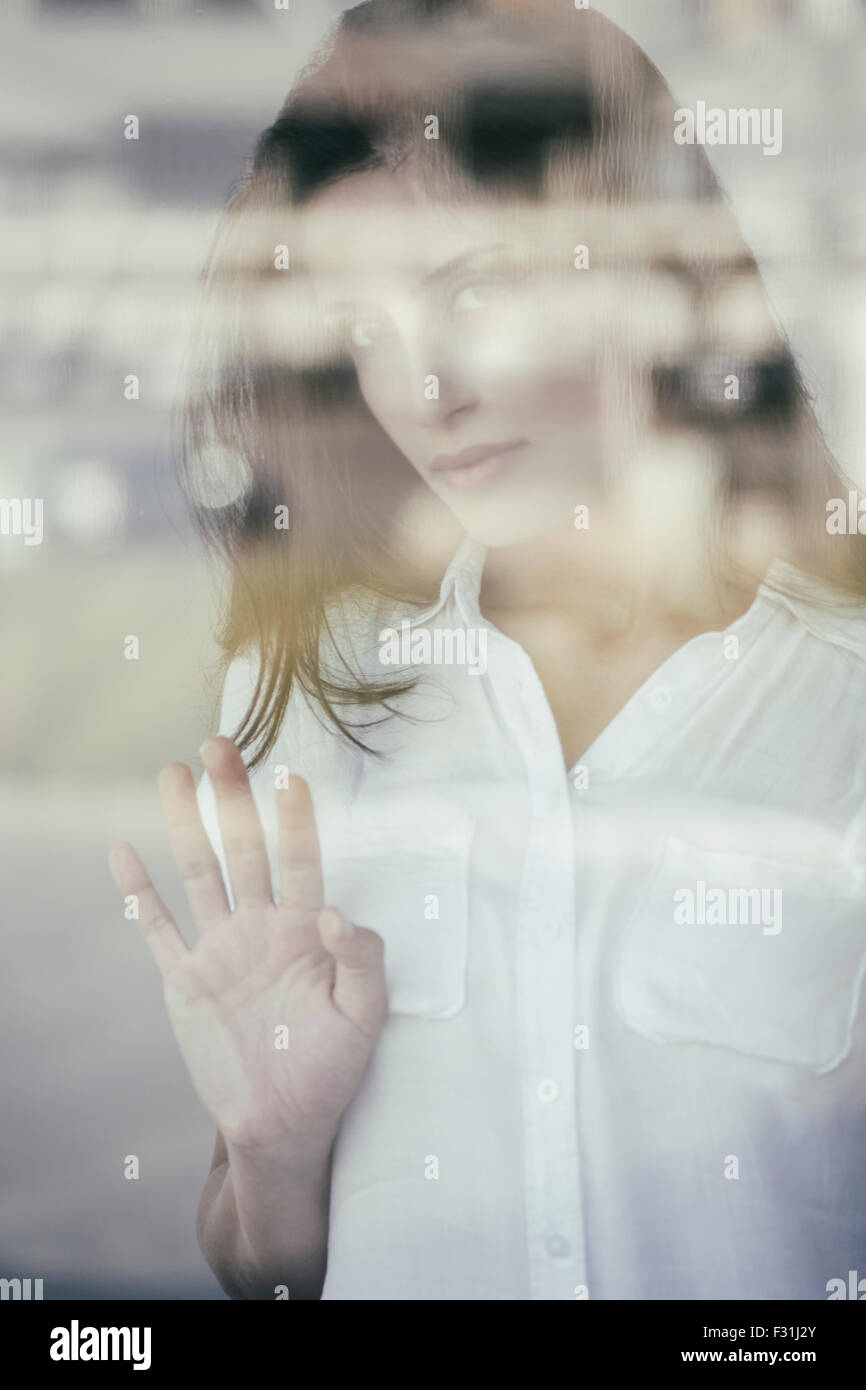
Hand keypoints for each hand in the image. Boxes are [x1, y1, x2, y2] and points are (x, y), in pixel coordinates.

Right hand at [108, 737, 387, 1165]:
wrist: (283, 1125)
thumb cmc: (332, 1071)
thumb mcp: (364, 1017)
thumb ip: (362, 961)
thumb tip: (335, 911)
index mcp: (307, 931)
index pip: (302, 861)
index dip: (296, 820)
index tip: (292, 776)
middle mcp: (262, 927)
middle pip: (245, 848)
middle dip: (233, 797)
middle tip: (220, 744)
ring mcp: (221, 949)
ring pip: (200, 874)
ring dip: (185, 825)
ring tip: (172, 774)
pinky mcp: (185, 979)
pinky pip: (157, 928)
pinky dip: (139, 894)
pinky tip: (124, 853)